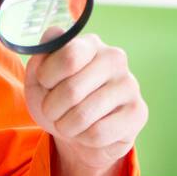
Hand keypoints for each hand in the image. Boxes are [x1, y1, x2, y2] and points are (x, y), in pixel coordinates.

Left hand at [23, 31, 147, 174]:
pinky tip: (88, 131)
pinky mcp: (138, 112)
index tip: (45, 83)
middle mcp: (114, 58)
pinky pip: (98, 133)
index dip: (47, 77)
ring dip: (65, 126)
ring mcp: (129, 84)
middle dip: (51, 108)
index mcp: (89, 44)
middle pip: (72, 89)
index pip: (69, 56)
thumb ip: (40, 57)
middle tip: (53, 110)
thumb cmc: (57, 101)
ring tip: (68, 123)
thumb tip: (53, 37)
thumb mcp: (38, 80)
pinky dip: (83, 138)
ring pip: (83, 115)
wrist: (78, 135)